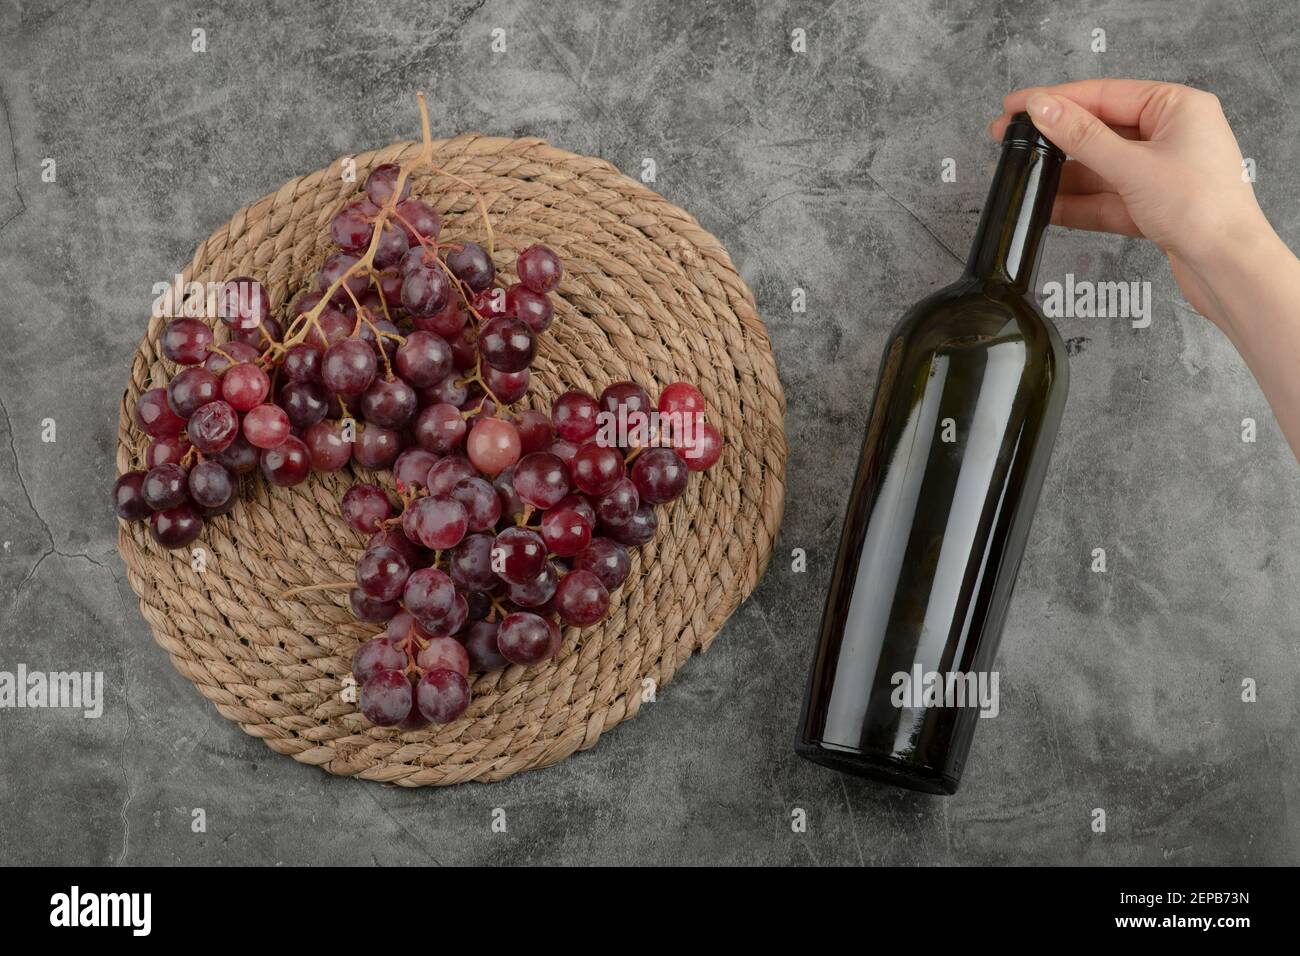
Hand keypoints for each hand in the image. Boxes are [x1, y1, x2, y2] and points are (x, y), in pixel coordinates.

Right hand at [989, 80, 1276, 328]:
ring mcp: (1159, 171)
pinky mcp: (1151, 204)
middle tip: (1009, 139)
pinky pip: (1104, 196)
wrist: (1227, 267)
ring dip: (1061, 176)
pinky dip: (1076, 202)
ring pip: (1098, 167)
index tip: (1017, 105)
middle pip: (1098, 130)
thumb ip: (1082, 137)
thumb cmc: (1203, 209)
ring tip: (1022, 178)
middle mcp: (1170, 135)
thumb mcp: (1132, 167)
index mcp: (1177, 108)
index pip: (1103, 95)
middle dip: (1054, 140)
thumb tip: (1044, 109)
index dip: (1056, 100)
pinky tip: (1045, 205)